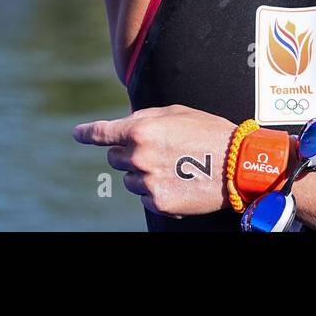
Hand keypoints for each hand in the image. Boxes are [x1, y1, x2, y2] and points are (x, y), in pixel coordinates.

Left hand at [73, 105, 236, 217]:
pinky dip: (154, 190)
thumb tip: (123, 123)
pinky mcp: (158, 203)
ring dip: (141, 173)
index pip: (103, 133)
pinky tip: (177, 181)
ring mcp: (148, 182)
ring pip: (128, 179)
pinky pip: (143, 196)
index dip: (87, 133)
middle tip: (156, 150)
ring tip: (172, 167)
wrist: (237, 164)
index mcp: (141, 131)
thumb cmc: (209, 132)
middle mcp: (139, 157)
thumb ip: (145, 117)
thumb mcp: (177, 113)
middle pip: (114, 157)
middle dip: (128, 153)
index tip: (78, 134)